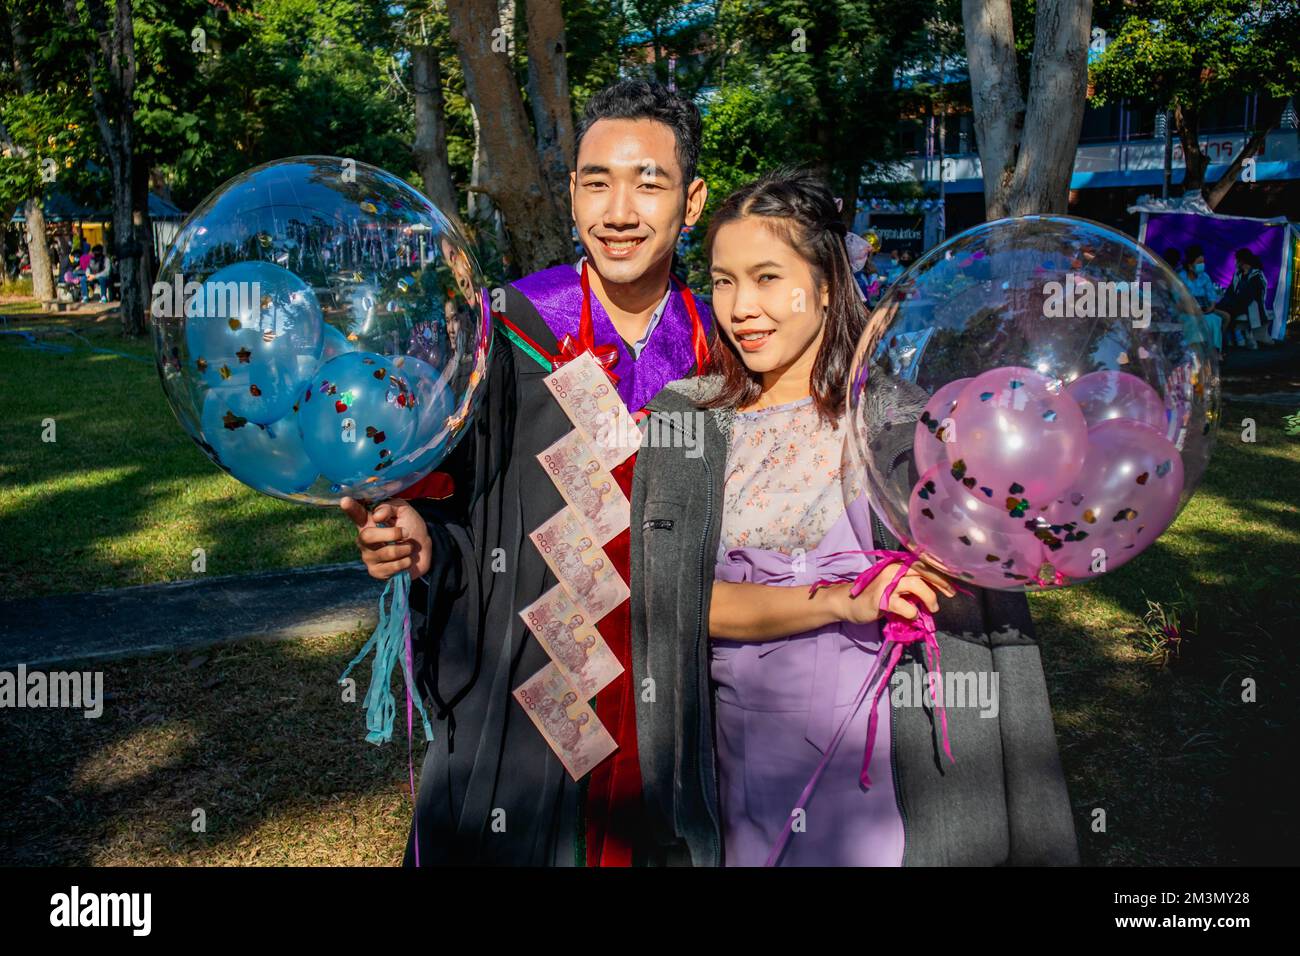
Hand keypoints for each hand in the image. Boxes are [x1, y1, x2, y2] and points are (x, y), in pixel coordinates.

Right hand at [340, 496, 431, 579]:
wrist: (425, 550)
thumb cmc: (411, 527)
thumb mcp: (403, 511)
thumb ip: (389, 508)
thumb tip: (376, 517)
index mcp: (369, 523)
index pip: (357, 515)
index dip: (351, 509)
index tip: (344, 500)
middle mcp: (364, 541)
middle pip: (367, 536)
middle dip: (391, 534)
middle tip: (406, 532)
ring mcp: (369, 557)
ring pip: (385, 552)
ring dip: (404, 548)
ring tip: (409, 547)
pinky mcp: (376, 572)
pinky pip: (392, 567)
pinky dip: (405, 561)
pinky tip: (406, 560)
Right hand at [831, 561, 955, 624]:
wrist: (848, 603)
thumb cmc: (873, 595)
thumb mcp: (893, 587)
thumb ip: (911, 587)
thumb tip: (934, 593)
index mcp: (897, 566)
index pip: (923, 565)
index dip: (939, 575)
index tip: (951, 587)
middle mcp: (893, 570)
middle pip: (923, 570)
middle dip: (940, 582)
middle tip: (950, 593)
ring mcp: (886, 583)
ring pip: (916, 586)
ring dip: (929, 598)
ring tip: (932, 608)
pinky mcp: (881, 599)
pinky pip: (905, 606)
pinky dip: (912, 612)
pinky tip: (911, 615)